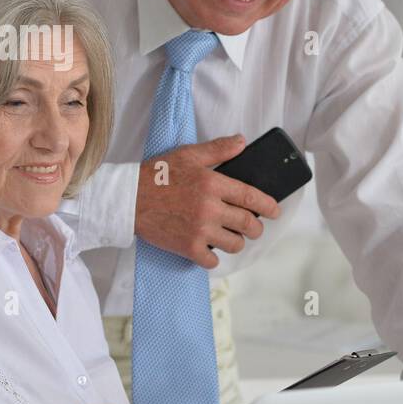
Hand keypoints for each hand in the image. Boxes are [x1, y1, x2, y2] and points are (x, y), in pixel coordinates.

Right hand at [135, 134, 280, 268]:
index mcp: (213, 184)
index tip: (274, 211)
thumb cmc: (157, 175)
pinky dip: (213, 257)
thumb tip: (242, 142)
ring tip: (230, 236)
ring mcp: (199, 231)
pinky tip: (209, 249)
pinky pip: (212, 261)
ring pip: (234, 244)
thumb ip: (218, 149)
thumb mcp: (188, 154)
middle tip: (254, 227)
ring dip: (236, 241)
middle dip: (256, 227)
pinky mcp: (187, 248)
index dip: (268, 206)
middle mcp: (209, 209)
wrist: (127, 199)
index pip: (251, 197)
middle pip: (248, 225)